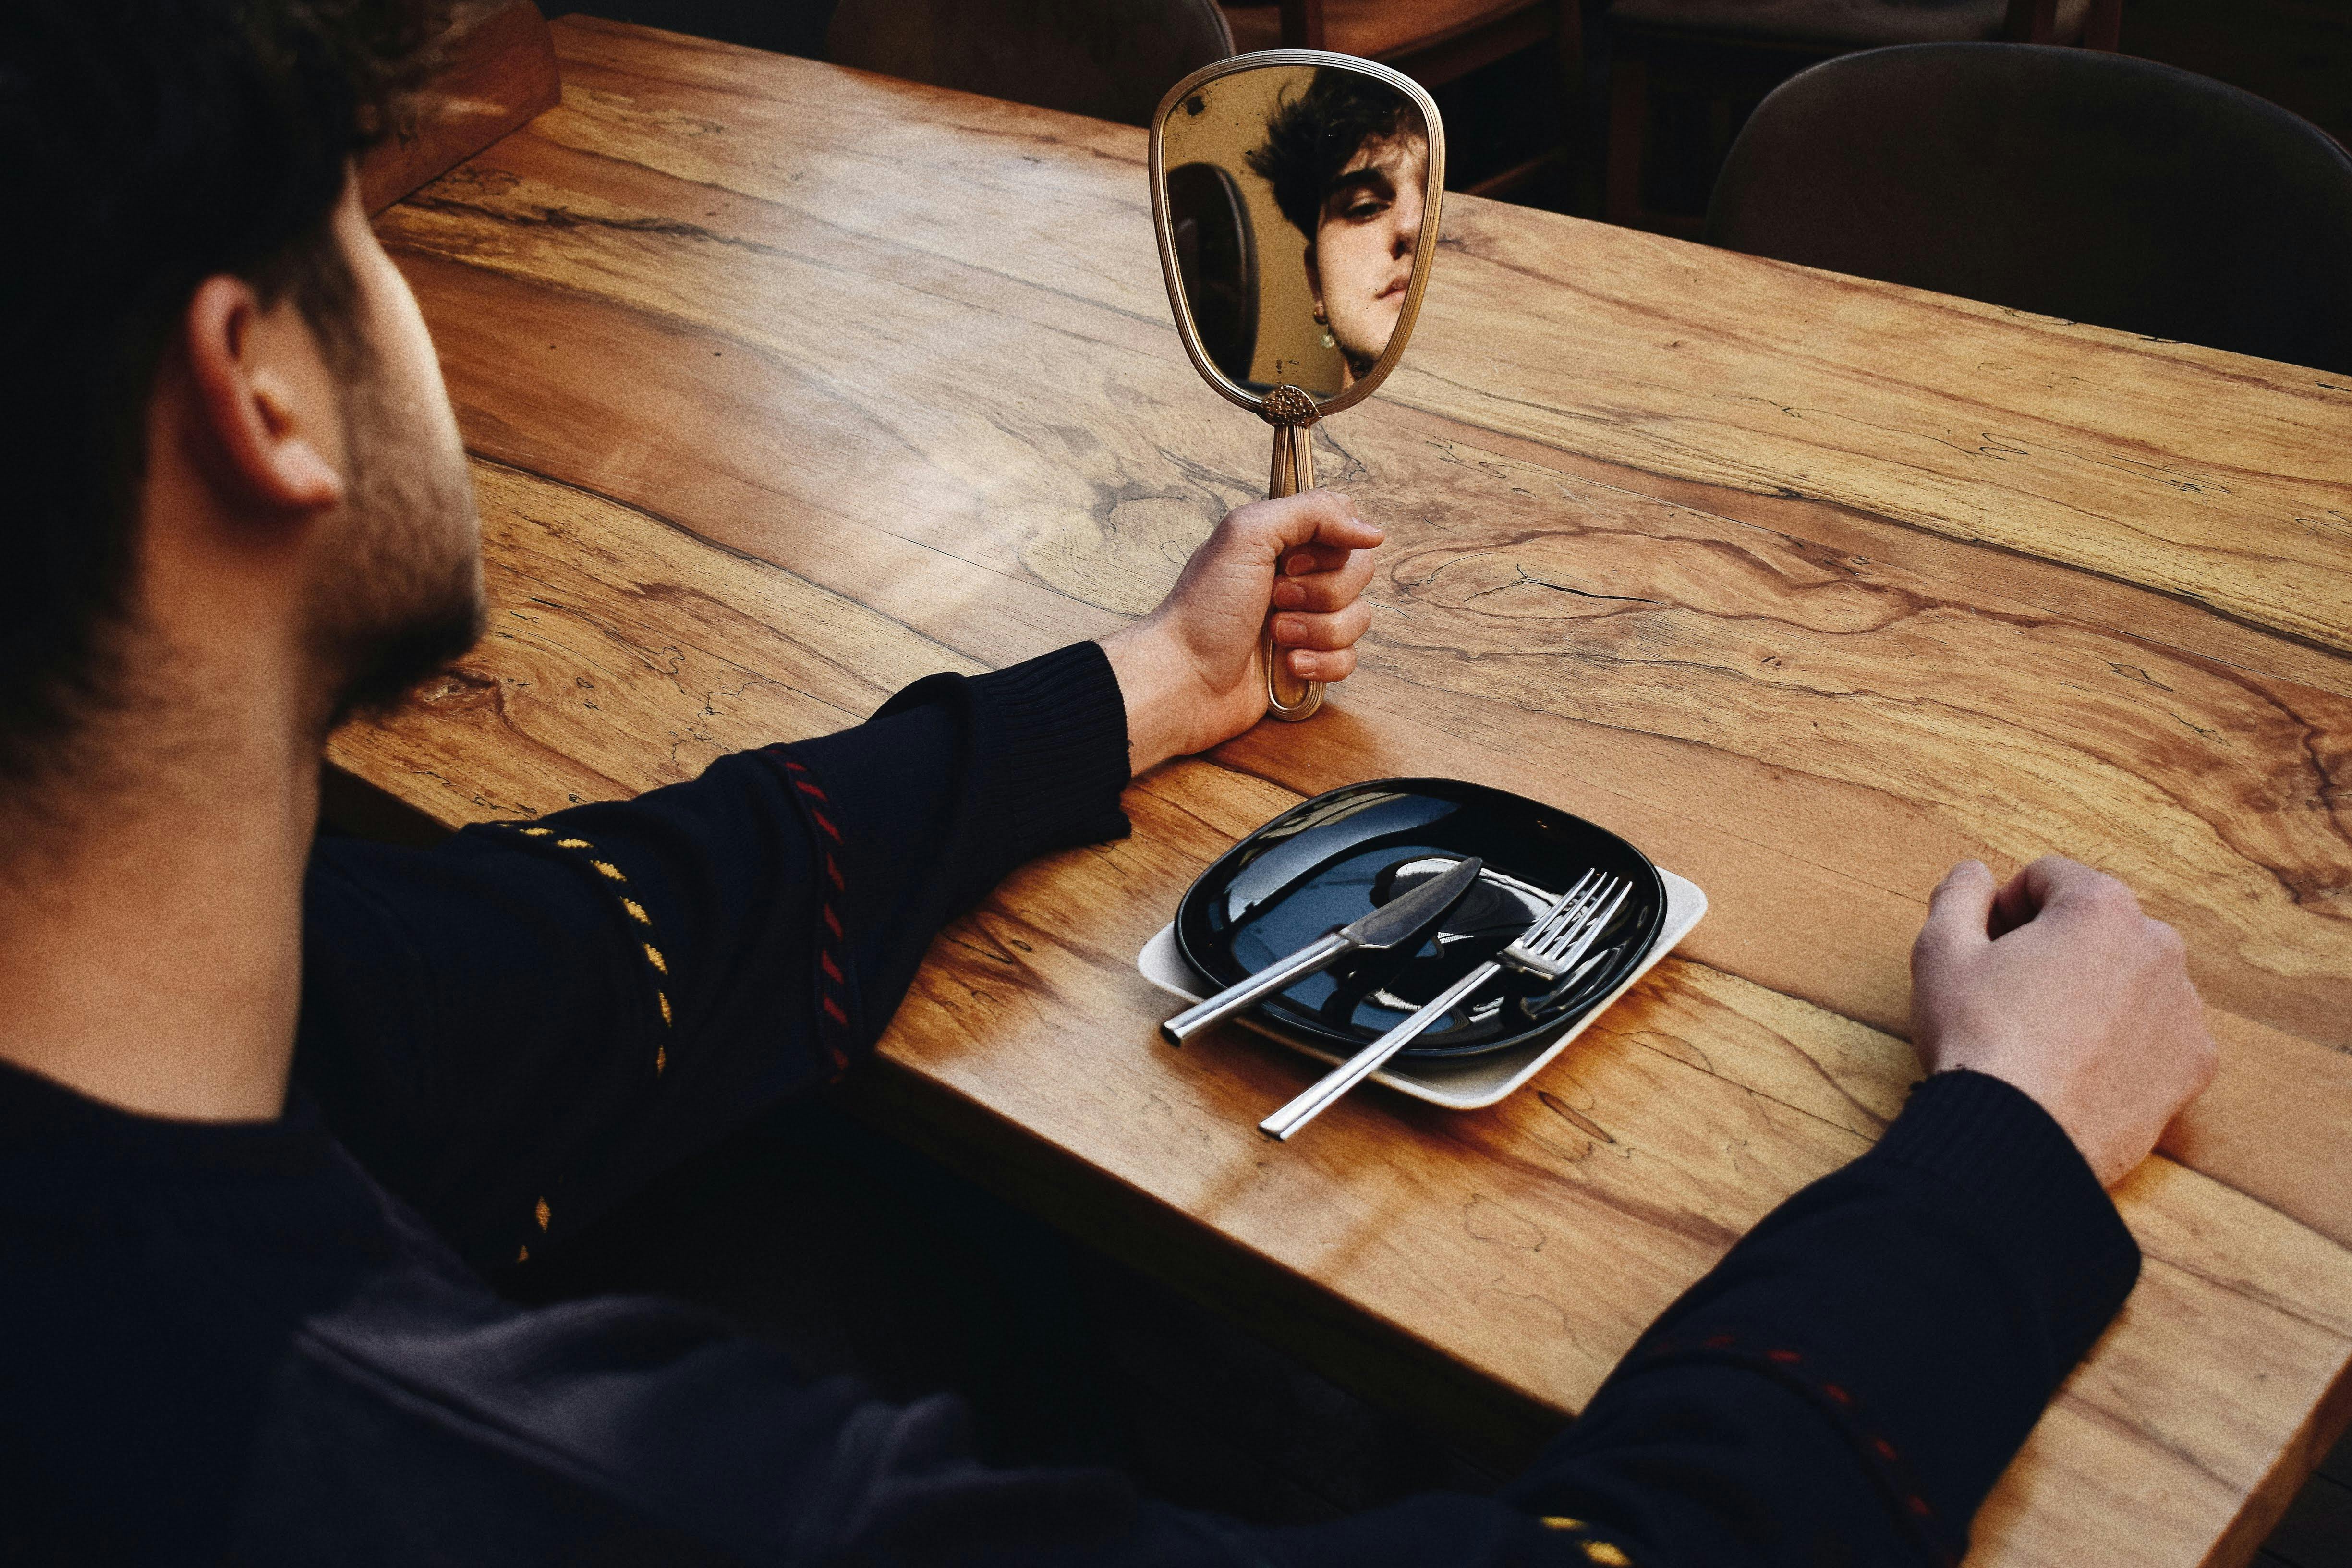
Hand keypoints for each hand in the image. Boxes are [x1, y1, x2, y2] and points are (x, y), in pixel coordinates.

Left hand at [1099, 490, 1382, 772]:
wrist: (1184, 677)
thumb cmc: (1204, 607)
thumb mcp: (1248, 534)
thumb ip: (1312, 513)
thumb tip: (1372, 531)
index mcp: (1283, 543)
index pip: (1345, 527)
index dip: (1331, 546)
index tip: (1291, 561)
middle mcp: (1298, 579)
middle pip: (1359, 573)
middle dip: (1319, 591)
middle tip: (1275, 598)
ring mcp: (1306, 623)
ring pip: (1358, 619)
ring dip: (1316, 629)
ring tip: (1274, 635)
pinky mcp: (1310, 664)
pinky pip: (1348, 660)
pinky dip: (1320, 664)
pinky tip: (1286, 665)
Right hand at [1909, 856, 2216, 1186]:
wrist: (2021, 1141)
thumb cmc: (1979, 1041)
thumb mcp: (1940, 954)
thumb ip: (1958, 896)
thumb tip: (1975, 874)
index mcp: (2099, 908)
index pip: (2049, 878)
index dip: (2005, 907)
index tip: (1986, 947)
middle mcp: (2157, 946)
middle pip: (2097, 925)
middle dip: (2056, 946)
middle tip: (2011, 992)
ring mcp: (2184, 1007)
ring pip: (2131, 976)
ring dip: (2094, 990)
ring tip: (2047, 1036)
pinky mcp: (2195, 1063)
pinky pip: (2157, 1032)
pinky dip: (2126, 1040)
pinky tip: (2082, 1066)